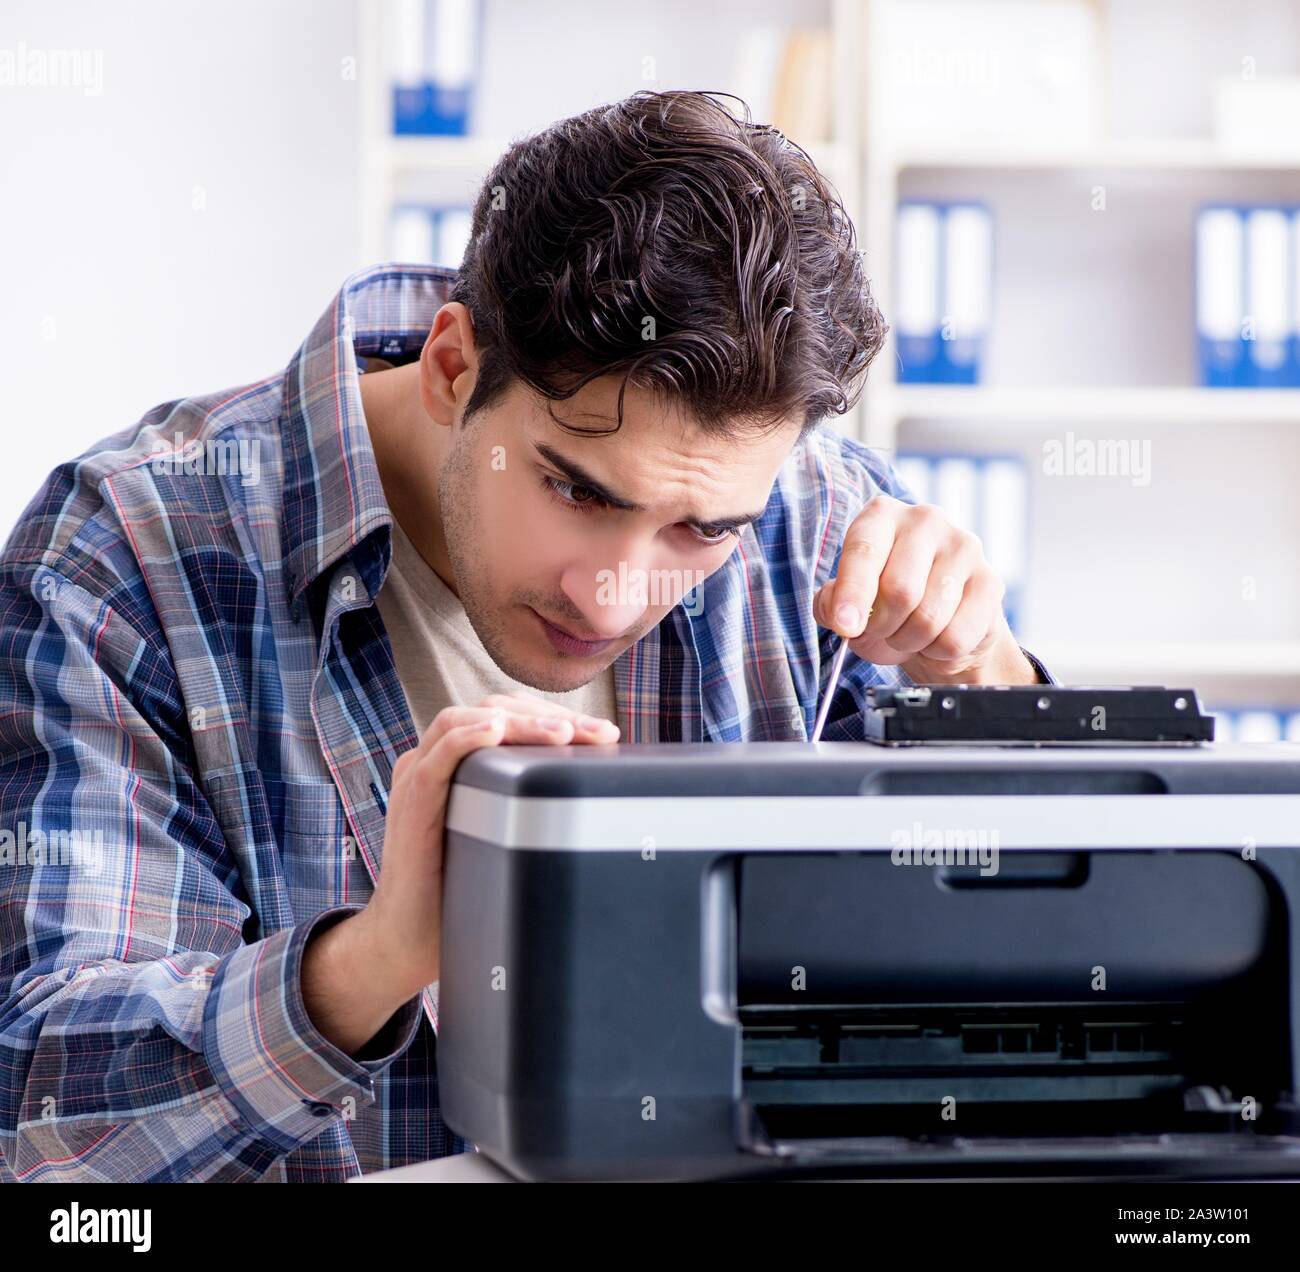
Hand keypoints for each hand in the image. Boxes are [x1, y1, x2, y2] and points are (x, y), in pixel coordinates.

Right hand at [303, 695, 617, 1053]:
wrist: (408, 942)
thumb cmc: (461, 896)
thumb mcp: (507, 843)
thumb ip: (534, 817)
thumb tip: (599, 812)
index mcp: (460, 764)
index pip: (509, 715)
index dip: (556, 715)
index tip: (604, 736)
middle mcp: (436, 761)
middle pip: (494, 709)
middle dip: (550, 715)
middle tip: (598, 735)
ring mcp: (420, 776)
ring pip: (466, 720)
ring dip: (520, 722)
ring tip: (563, 734)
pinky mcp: (411, 802)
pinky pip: (437, 755)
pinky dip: (467, 736)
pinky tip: (497, 733)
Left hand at [812, 495, 1035, 685]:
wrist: (941, 622)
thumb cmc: (886, 606)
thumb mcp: (847, 604)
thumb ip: (830, 605)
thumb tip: (840, 614)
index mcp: (882, 515)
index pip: (864, 552)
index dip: (852, 594)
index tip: (845, 626)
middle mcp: (926, 520)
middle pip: (900, 590)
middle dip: (882, 626)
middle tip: (879, 631)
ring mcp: (964, 547)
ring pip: (929, 618)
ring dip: (909, 641)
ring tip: (907, 633)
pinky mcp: (991, 581)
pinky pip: (956, 636)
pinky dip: (938, 651)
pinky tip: (937, 637)